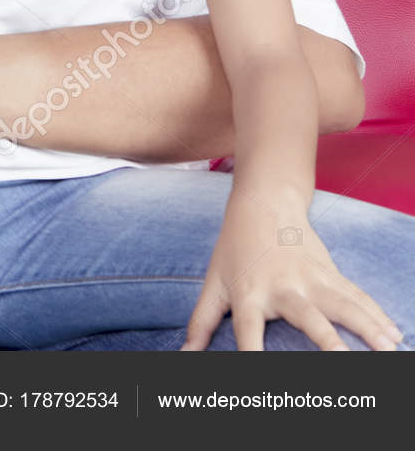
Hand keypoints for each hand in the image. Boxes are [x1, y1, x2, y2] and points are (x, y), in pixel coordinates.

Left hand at [183, 198, 403, 349]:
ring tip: (387, 349)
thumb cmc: (234, 250)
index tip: (257, 372)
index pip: (248, 329)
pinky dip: (377, 315)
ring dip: (367, 328)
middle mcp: (282, 288)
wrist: (263, 205)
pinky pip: (356, 296)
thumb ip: (200, 322)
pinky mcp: (330, 272)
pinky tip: (394, 334)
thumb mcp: (213, 283)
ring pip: (343, 306)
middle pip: (307, 316)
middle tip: (342, 361)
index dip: (251, 352)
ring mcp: (310, 279)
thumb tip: (184, 354)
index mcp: (248, 294)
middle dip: (326, 340)